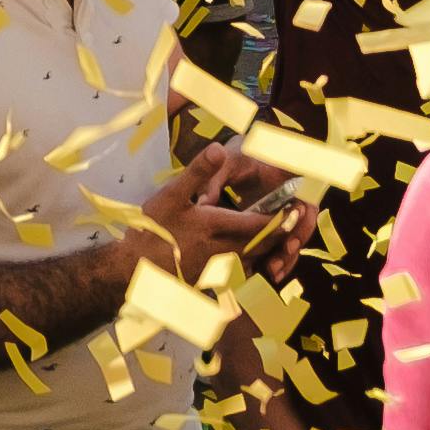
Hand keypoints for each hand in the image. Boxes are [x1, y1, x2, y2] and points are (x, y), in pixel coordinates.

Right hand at [145, 139, 301, 268]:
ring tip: (277, 240)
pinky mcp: (210, 281)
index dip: (282, 218)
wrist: (132, 270)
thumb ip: (197, 172)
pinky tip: (248, 258)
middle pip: (262, 244)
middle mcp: (226, 251)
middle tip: (294, 223)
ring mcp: (219, 270)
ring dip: (268, 251)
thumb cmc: (152, 229)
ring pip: (253, 260)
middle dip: (279, 235)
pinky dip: (251, 265)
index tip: (297, 210)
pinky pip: (240, 274)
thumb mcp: (171, 195)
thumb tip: (218, 148)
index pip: (261, 224)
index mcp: (219, 227)